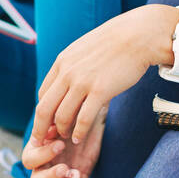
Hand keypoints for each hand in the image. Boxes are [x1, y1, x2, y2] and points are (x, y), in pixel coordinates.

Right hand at [22, 119, 102, 177]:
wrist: (90, 121)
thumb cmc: (69, 116)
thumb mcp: (60, 117)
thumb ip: (51, 123)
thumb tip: (49, 132)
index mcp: (36, 150)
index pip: (30, 160)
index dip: (43, 155)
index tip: (61, 144)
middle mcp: (45, 165)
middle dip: (50, 177)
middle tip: (65, 168)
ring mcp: (61, 174)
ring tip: (76, 175)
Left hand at [27, 5, 178, 177]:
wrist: (137, 35)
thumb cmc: (114, 43)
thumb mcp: (84, 50)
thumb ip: (73, 66)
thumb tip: (68, 81)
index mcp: (62, 62)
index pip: (43, 94)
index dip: (42, 113)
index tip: (45, 124)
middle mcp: (67, 73)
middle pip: (45, 108)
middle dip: (41, 128)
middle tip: (42, 141)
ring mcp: (82, 82)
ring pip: (62, 116)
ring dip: (62, 131)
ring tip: (66, 138)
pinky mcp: (100, 91)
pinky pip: (83, 119)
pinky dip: (78, 132)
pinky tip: (78, 138)